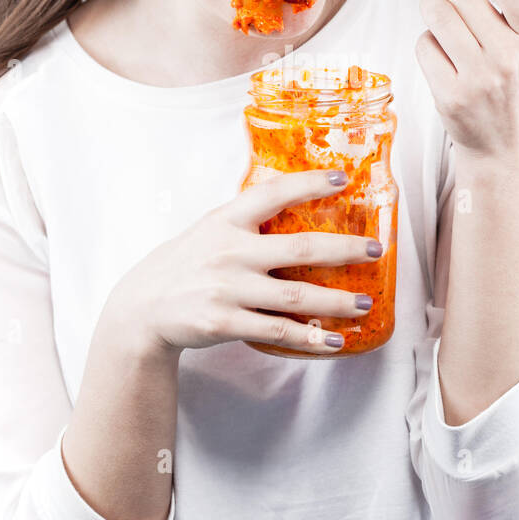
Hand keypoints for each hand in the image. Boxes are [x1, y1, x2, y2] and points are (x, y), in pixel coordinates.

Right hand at [106, 169, 381, 355]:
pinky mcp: (224, 323)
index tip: (342, 178)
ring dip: (335, 301)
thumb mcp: (210, 229)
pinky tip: (334, 341)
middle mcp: (229, 251)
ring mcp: (227, 289)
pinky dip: (309, 338)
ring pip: (294, 295)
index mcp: (226, 221)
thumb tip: (298, 200)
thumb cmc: (187, 264)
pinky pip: (276, 332)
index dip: (309, 183)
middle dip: (343, 249)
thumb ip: (248, 218)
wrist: (143, 307)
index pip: (272, 193)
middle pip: (298, 248)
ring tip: (364, 303)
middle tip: (375, 249)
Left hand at [414, 0, 518, 161]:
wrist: (508, 151)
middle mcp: (511, 59)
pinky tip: (444, 58)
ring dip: (434, 11)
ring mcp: (479, 80)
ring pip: (436, 13)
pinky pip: (423, 44)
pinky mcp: (450, 96)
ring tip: (445, 23)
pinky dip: (428, 45)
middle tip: (458, 5)